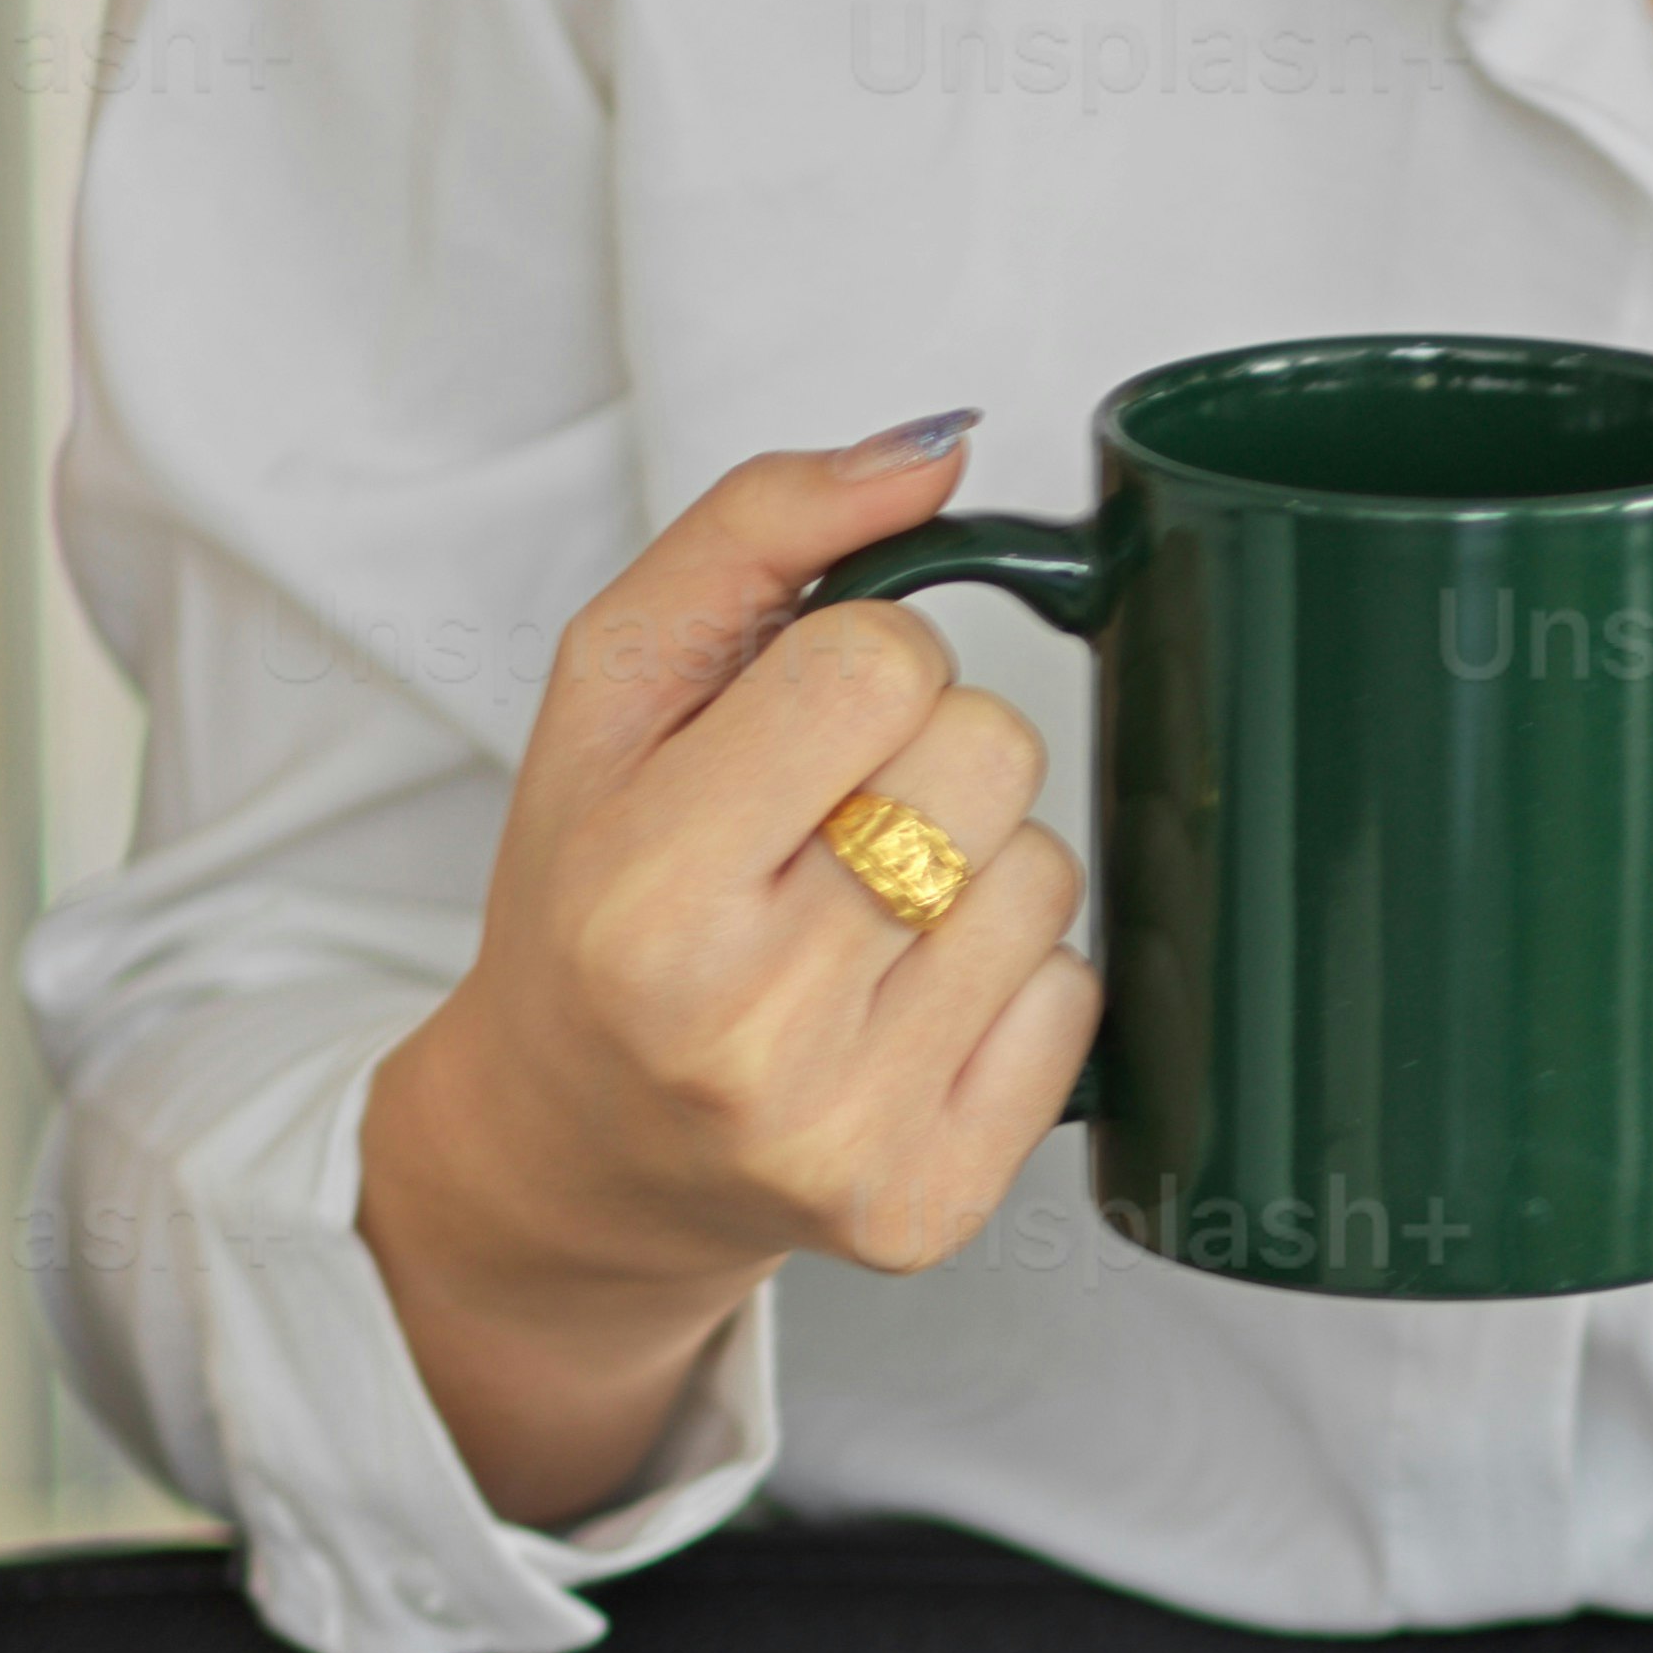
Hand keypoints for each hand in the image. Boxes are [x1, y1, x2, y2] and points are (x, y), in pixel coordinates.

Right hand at [355, 424, 1100, 1527]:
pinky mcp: (934, 1204)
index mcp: (644, 893)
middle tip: (826, 827)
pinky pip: (1080, 998)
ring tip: (855, 923)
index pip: (881, 664)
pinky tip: (898, 1010)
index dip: (858, 666)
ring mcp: (848, 1131)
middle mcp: (744, 1030)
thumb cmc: (592, 899)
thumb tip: (937, 448)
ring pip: (1049, 875)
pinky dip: (1010, 981)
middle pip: (992, 759)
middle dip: (926, 758)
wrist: (571, 1150)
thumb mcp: (609, 693)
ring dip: (975, 869)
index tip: (797, 727)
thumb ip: (756, 531)